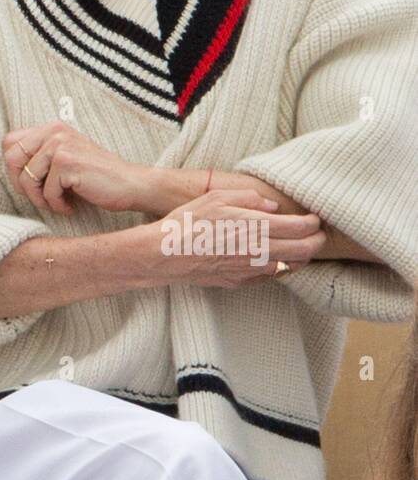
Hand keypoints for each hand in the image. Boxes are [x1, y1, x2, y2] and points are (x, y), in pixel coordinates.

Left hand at [3, 122, 150, 214]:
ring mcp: (60, 145)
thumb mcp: (63, 159)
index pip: (9, 143)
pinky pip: (46, 192)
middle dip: (23, 185)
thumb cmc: (93, 178)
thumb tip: (7, 163)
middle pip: (12, 159)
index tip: (31, 184)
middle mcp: (54, 131)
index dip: (13, 168)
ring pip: (27, 179)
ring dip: (41, 199)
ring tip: (59, 202)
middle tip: (42, 197)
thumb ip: (39, 155)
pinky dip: (57, 205)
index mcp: (50, 128)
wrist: (128, 185)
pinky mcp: (67, 163)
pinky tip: (70, 205)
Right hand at [149, 190, 324, 288]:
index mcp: (256, 226)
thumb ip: (249, 198)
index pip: (302, 227)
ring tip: (298, 247)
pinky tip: (270, 259)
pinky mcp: (237, 281)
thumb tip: (271, 205)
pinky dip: (277, 268)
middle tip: (317, 234)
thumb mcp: (216, 197)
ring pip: (290, 267)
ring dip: (300, 257)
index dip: (314, 222)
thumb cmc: (187, 223)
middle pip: (305, 250)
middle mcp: (258, 251)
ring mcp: (249, 269)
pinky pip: (268, 277)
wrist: (162, 255)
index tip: (314, 217)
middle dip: (316, 241)